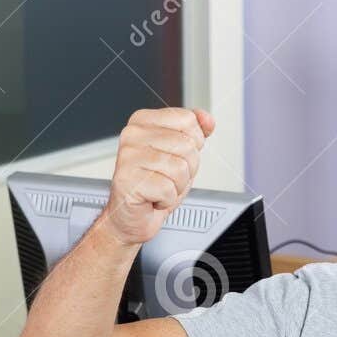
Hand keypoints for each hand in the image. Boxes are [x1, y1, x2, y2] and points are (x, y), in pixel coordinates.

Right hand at [102, 106, 215, 246]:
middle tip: (167, 178)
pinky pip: (168, 189)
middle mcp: (133, 134)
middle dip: (187, 169)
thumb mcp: (181, 155)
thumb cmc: (154, 187)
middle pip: (187, 145)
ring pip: (180, 168)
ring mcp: (129, 157)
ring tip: (160, 188)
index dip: (193, 144)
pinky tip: (153, 198)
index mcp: (143, 121)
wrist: (132, 216)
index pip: (187, 120)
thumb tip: (207, 119)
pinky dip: (167, 200)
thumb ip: (194, 133)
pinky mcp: (129, 180)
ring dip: (177, 186)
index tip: (176, 157)